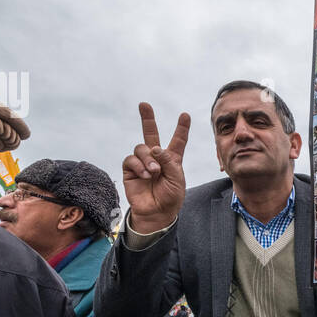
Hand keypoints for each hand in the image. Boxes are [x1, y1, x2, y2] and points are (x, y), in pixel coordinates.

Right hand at [123, 102, 189, 232]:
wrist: (157, 212)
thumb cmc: (170, 197)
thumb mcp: (177, 178)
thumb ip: (169, 161)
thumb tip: (154, 148)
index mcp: (172, 159)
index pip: (177, 140)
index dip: (181, 128)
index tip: (185, 115)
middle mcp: (156, 157)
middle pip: (150, 133)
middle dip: (147, 118)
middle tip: (144, 104)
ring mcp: (142, 162)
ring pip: (141, 147)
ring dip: (148, 158)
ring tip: (154, 172)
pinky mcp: (130, 170)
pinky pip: (131, 159)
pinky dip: (138, 165)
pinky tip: (145, 175)